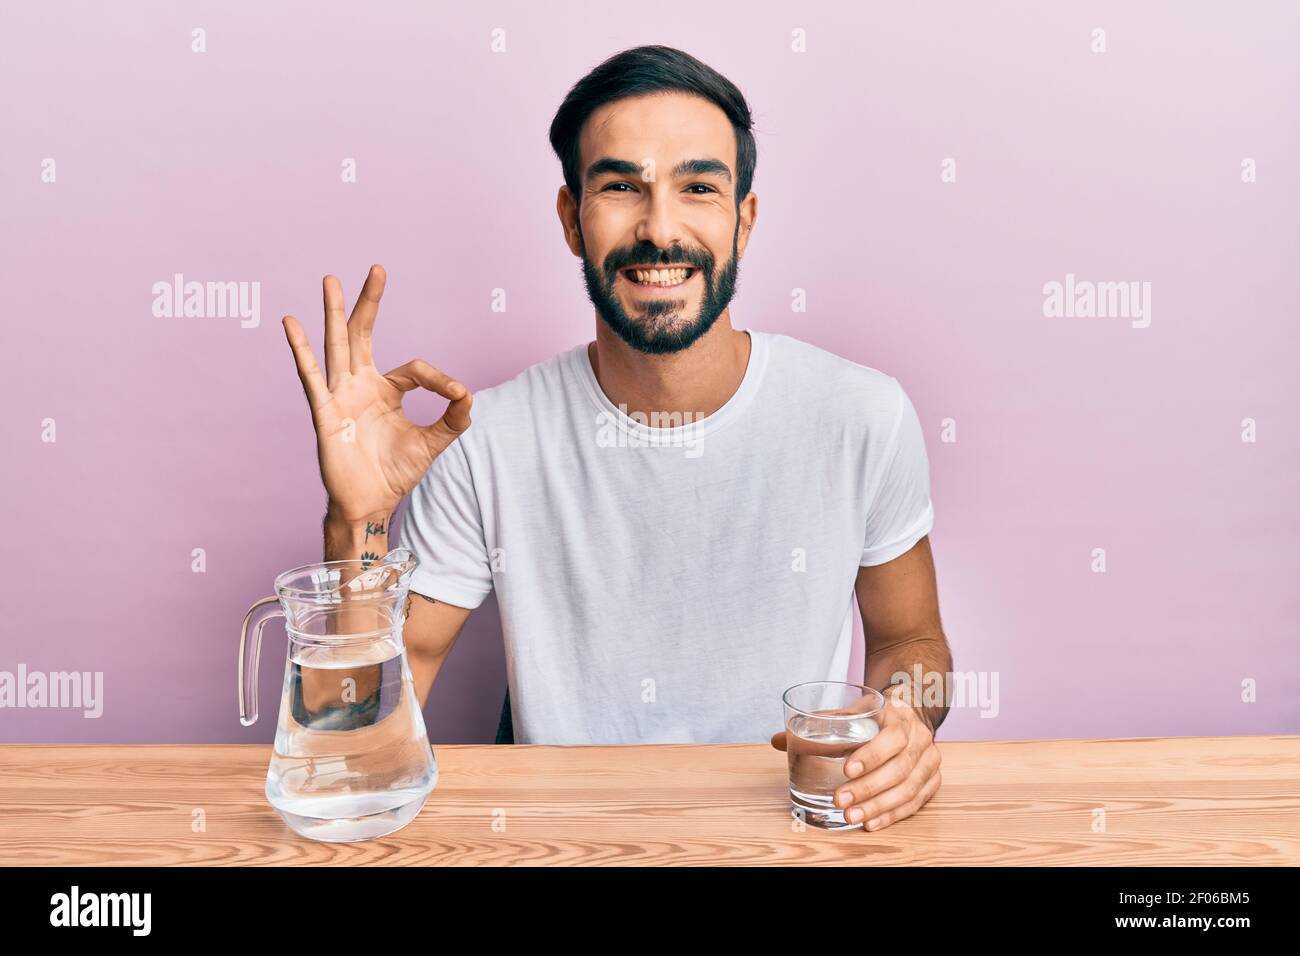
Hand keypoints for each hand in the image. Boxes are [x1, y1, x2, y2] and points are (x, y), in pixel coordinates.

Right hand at [282, 265, 471, 523]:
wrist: (371, 502)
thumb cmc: (396, 472)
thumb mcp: (434, 442)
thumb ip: (454, 419)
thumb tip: (468, 394)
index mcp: (387, 390)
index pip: (414, 369)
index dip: (439, 379)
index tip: (457, 395)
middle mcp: (361, 385)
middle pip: (363, 334)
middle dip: (369, 302)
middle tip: (377, 269)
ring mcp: (341, 395)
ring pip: (338, 345)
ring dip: (333, 312)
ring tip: (330, 279)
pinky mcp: (325, 411)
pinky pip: (311, 376)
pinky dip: (301, 349)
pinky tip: (291, 322)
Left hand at [771, 684, 941, 830]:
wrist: (907, 714)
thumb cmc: (872, 716)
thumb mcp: (849, 713)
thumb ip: (817, 726)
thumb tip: (777, 740)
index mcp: (900, 716)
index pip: (891, 737)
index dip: (871, 755)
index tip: (846, 769)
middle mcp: (920, 738)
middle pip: (899, 768)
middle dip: (868, 788)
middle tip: (839, 800)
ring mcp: (930, 760)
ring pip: (908, 789)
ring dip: (878, 806)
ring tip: (851, 817)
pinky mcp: (932, 781)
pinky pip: (916, 803)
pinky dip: (892, 815)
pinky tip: (871, 823)